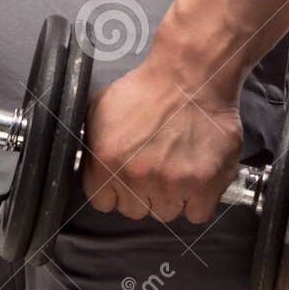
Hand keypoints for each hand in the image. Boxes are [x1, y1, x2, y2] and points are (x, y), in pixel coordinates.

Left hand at [81, 56, 242, 223]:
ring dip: (169, 196)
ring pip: (165, 213)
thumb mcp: (99, 107)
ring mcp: (172, 184)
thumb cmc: (146, 88)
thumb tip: (83, 163)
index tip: (123, 178)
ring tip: (174, 166)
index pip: (101, 202)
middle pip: (134, 210)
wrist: (189, 75)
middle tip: (152, 167)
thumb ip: (89, 142)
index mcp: (107, 161)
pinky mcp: (205, 185)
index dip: (112, 189)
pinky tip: (194, 176)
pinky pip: (196, 214)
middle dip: (141, 192)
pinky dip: (197, 200)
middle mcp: (137, 178)